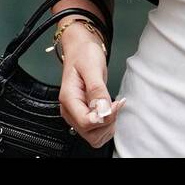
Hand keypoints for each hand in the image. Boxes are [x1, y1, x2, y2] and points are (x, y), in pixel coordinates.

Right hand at [57, 24, 125, 147]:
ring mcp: (77, 113)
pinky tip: (110, 109)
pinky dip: (107, 124)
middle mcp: (71, 110)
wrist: (81, 48)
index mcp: (69, 99)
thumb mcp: (92, 67)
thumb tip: (103, 110)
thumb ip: (97, 90)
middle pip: (91, 135)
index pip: (87, 123)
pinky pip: (97, 130)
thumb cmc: (84, 54)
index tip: (115, 103)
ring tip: (112, 106)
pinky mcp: (85, 114)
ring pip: (94, 136)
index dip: (105, 117)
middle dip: (107, 124)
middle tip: (114, 105)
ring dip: (108, 126)